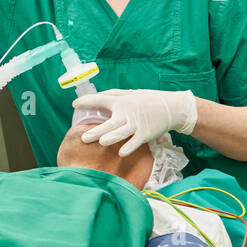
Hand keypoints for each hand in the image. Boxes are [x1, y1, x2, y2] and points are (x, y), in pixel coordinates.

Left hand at [73, 88, 197, 155]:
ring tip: (100, 142)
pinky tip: (120, 152)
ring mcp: (137, 125)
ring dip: (110, 138)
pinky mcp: (146, 134)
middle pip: (109, 123)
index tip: (74, 105)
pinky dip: (128, 148)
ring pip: (121, 133)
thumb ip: (113, 95)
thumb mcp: (130, 93)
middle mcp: (127, 113)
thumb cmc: (147, 100)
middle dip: (96, 131)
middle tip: (83, 137)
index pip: (101, 100)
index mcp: (121, 101)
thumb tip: (96, 96)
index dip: (87, 101)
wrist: (172, 108)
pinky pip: (135, 142)